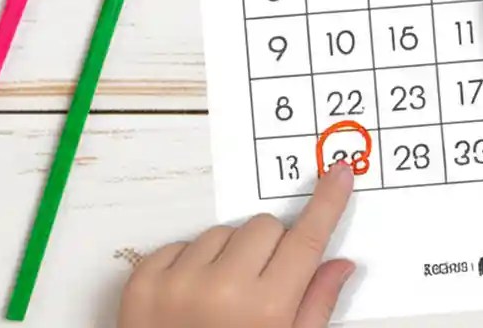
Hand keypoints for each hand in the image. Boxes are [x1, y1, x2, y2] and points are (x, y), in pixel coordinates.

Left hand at [118, 162, 355, 327]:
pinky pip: (179, 244)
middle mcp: (223, 289)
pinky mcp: (142, 280)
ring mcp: (178, 282)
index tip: (338, 172)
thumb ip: (316, 306)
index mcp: (267, 309)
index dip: (327, 202)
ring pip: (222, 232)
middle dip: (271, 247)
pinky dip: (189, 264)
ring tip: (220, 299)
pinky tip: (191, 299)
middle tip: (263, 285)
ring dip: (228, 255)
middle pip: (265, 227)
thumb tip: (340, 264)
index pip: (307, 238)